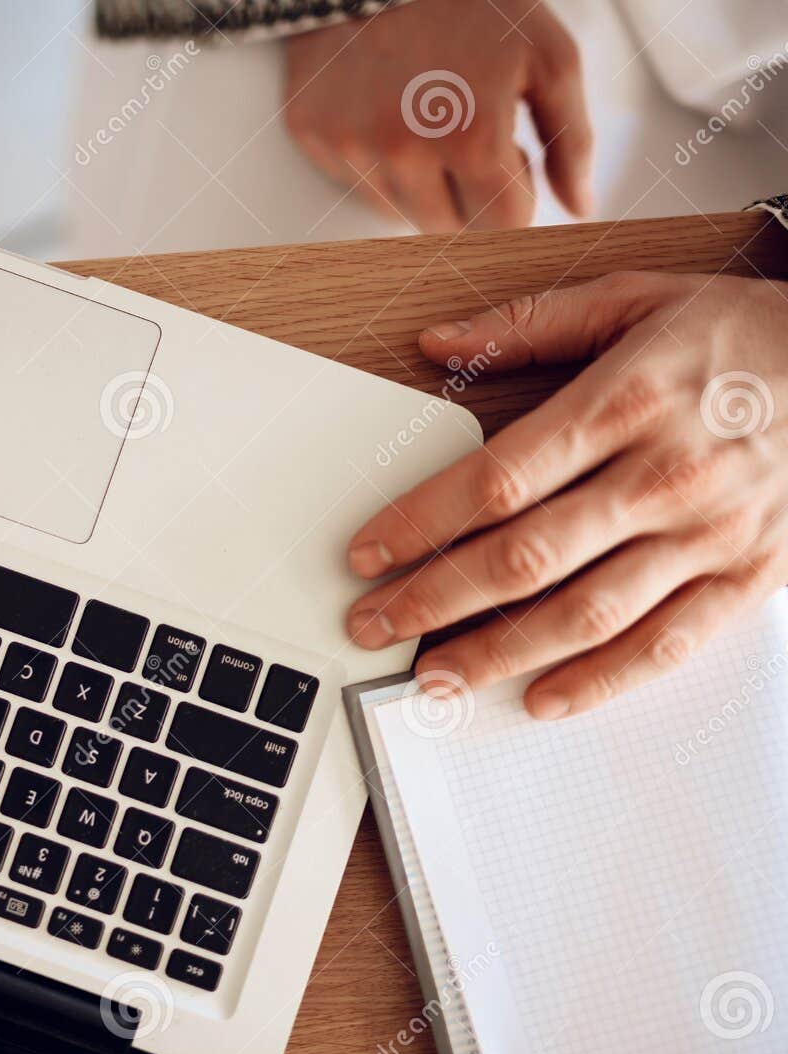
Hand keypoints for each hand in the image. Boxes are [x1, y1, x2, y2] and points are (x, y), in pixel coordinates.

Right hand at [282, 0, 591, 231]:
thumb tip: (579, 207)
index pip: (503, 226)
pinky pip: (352, 180)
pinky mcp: (311, 132)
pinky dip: (373, 159)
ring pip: (398, 211)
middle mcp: (404, 155)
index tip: (511, 163)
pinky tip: (385, 109)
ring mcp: (351, 146)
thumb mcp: (548, 57)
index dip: (515, 197)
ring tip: (425, 115)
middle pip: (447, 228)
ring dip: (420, 182)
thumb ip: (572, 139)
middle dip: (467, 197)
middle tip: (468, 137)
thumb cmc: (475, 1)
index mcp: (472, 141)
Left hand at [345, 272, 787, 717]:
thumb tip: (432, 342)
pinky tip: (540, 698)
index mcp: (624, 401)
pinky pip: (666, 645)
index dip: (418, 524)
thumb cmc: (747, 332)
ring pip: (584, 613)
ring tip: (431, 676)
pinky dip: (600, 681)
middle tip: (371, 624)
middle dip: (432, 599)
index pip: (495, 480)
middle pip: (523, 556)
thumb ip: (530, 323)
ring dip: (496, 652)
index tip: (365, 554)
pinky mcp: (748, 577)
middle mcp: (662, 476)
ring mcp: (708, 534)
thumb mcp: (639, 296)